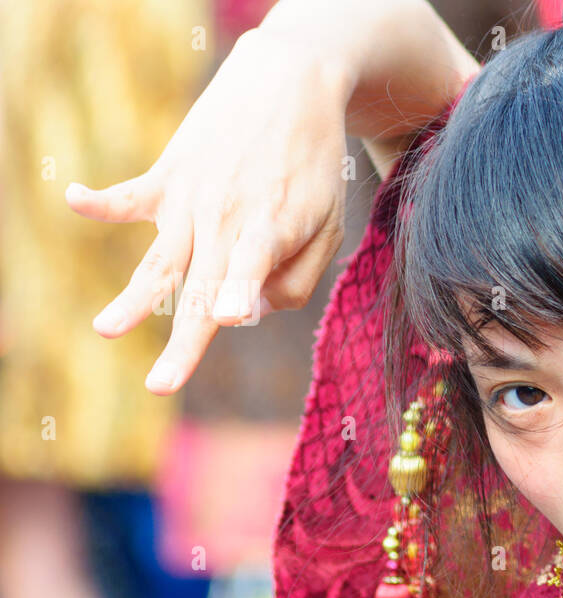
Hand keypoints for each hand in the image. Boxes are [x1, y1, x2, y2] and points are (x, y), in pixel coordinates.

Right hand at [65, 28, 353, 394]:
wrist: (290, 85)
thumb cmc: (313, 169)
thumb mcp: (328, 225)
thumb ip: (296, 279)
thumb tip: (246, 315)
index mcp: (270, 232)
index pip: (251, 270)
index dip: (239, 292)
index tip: (228, 316)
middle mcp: (226, 219)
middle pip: (198, 289)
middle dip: (182, 340)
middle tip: (160, 387)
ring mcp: (192, 198)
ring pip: (158, 260)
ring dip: (131, 297)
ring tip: (105, 330)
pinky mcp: (169, 175)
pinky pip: (129, 195)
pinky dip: (99, 200)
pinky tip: (74, 198)